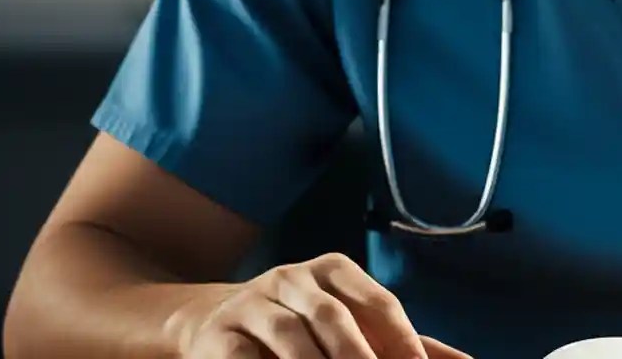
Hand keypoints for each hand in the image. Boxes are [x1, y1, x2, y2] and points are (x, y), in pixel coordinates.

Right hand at [179, 252, 468, 358]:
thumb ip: (405, 344)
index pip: (378, 303)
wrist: (217, 324)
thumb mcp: (354, 326)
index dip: (401, 342)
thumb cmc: (305, 329)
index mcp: (334, 271)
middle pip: (333, 318)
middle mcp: (292, 278)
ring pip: (289, 336)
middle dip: (359, 358)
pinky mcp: (219, 336)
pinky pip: (246, 357)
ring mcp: (252, 303)